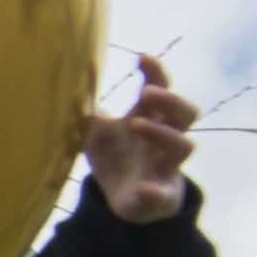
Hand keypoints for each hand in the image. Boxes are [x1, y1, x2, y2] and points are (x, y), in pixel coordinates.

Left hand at [80, 50, 196, 223]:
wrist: (127, 200)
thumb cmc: (117, 156)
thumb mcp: (97, 130)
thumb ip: (88, 107)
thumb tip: (69, 76)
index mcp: (151, 119)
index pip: (163, 89)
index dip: (157, 72)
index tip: (141, 57)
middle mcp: (165, 140)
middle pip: (187, 113)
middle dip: (170, 100)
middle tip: (145, 93)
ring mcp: (166, 167)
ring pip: (183, 147)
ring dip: (163, 134)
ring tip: (136, 124)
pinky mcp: (159, 196)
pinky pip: (164, 195)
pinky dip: (155, 191)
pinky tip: (143, 188)